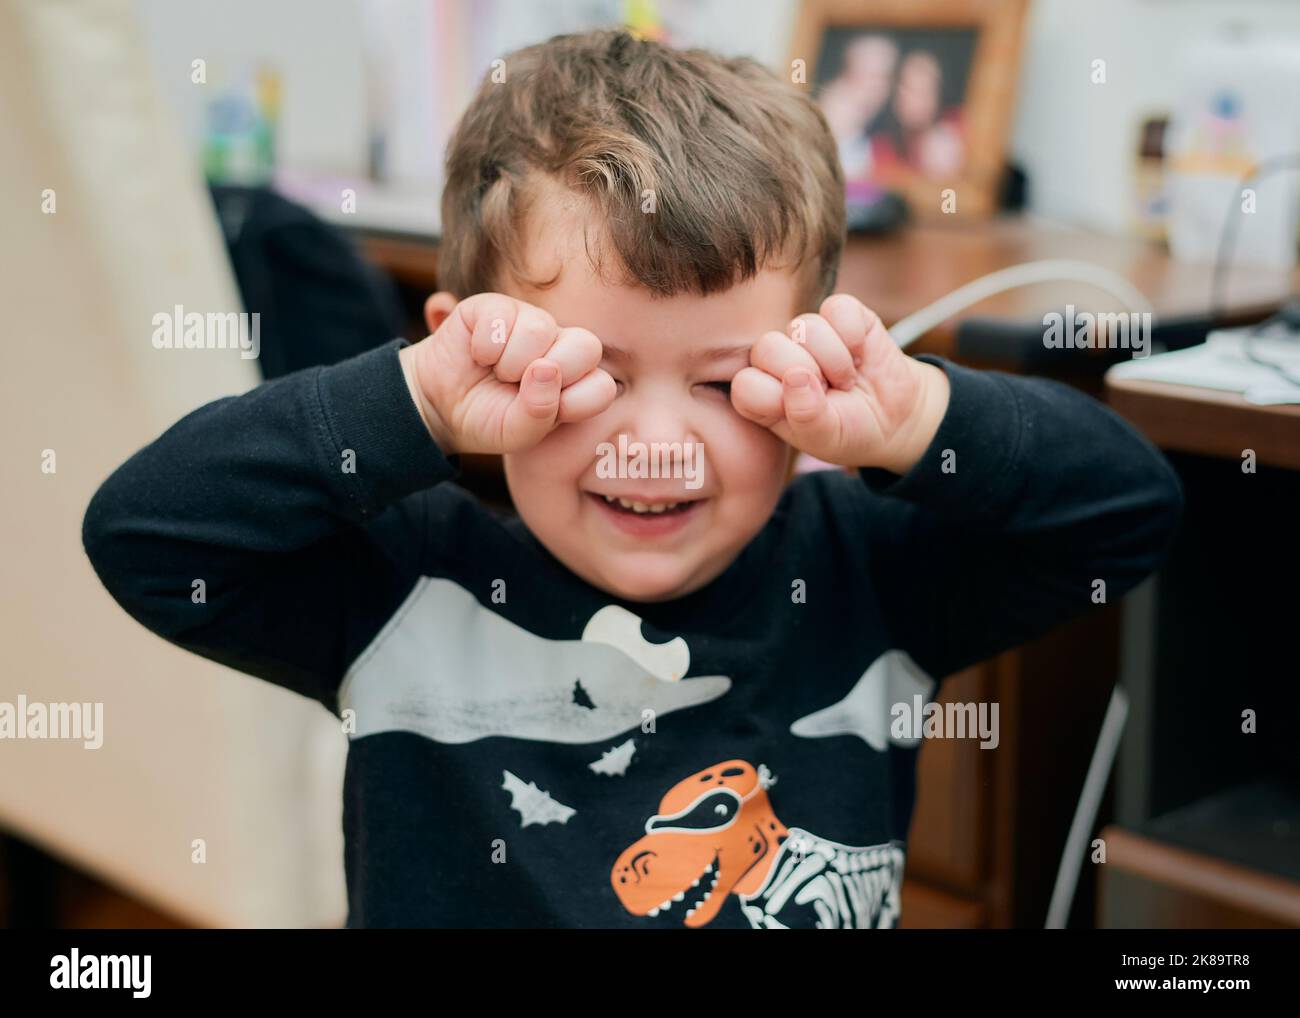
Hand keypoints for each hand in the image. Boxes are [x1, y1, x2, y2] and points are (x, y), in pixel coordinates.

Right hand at [399, 292, 615, 454]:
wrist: (439, 405)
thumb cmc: (486, 419)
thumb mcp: (515, 432)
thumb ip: (539, 413)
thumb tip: (546, 368)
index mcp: (575, 381)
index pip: (601, 386)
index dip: (573, 403)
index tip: (542, 413)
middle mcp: (560, 346)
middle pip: (587, 346)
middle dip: (550, 374)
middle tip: (519, 387)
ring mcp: (531, 322)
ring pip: (540, 329)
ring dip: (510, 362)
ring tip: (497, 373)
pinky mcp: (498, 306)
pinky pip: (503, 317)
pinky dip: (484, 346)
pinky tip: (478, 355)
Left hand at [730, 295, 950, 473]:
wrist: (893, 418)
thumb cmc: (849, 431)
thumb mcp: (826, 438)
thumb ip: (805, 415)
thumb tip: (795, 376)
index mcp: (761, 394)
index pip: (746, 384)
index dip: (777, 398)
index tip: (807, 413)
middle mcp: (776, 359)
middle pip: (767, 347)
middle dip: (808, 374)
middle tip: (830, 393)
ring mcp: (805, 333)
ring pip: (805, 327)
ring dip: (836, 360)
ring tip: (847, 380)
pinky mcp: (838, 313)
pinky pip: (837, 308)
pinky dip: (855, 336)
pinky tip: (860, 356)